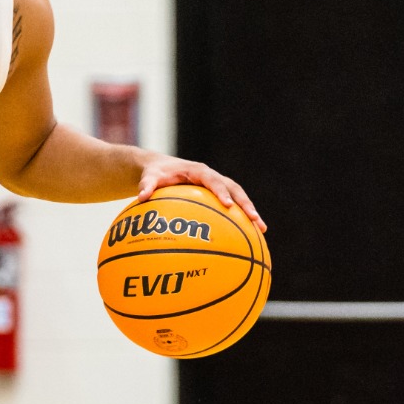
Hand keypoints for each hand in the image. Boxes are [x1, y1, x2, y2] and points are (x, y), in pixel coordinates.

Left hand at [136, 156, 265, 231]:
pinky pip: (232, 206)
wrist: (160, 167)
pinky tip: (248, 236)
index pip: (213, 181)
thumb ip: (146, 185)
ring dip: (250, 212)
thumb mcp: (149, 177)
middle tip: (255, 220)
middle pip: (234, 189)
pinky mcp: (217, 194)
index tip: (228, 205)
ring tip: (261, 229)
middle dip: (245, 204)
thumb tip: (141, 197)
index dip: (222, 192)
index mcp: (198, 172)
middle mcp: (212, 177)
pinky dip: (240, 218)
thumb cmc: (155, 173)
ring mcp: (217, 186)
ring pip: (238, 198)